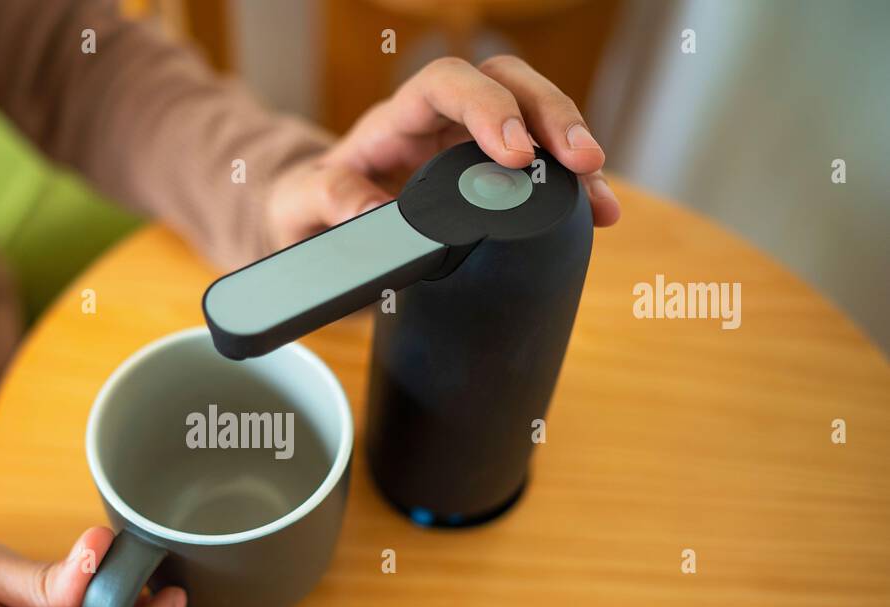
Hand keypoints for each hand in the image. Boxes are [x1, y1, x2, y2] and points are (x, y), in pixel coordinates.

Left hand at [265, 55, 619, 249]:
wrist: (314, 226)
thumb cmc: (307, 204)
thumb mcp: (302, 203)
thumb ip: (330, 200)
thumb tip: (373, 214)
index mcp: (396, 118)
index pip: (447, 84)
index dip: (487, 107)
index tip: (514, 154)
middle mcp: (441, 123)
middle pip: (508, 86)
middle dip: (551, 117)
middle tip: (581, 161)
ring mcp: (470, 148)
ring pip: (535, 121)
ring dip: (572, 151)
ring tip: (599, 195)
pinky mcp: (489, 181)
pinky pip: (538, 170)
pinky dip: (569, 189)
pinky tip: (596, 213)